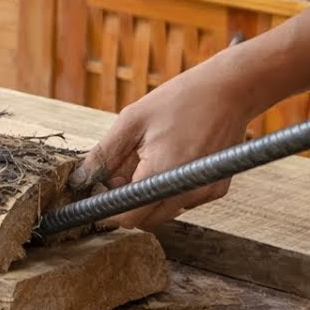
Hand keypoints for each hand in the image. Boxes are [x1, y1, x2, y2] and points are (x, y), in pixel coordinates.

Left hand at [69, 68, 253, 230]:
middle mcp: (186, 190)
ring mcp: (204, 193)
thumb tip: (80, 180)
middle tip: (120, 172)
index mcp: (162, 174)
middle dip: (126, 202)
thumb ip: (103, 154)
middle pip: (145, 219)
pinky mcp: (216, 189)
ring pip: (163, 212)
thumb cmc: (180, 100)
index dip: (109, 208)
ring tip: (145, 160)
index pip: (129, 217)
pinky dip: (168, 190)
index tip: (99, 191)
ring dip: (147, 197)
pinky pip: (182, 202)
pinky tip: (169, 161)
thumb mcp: (132, 121)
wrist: (230, 90)